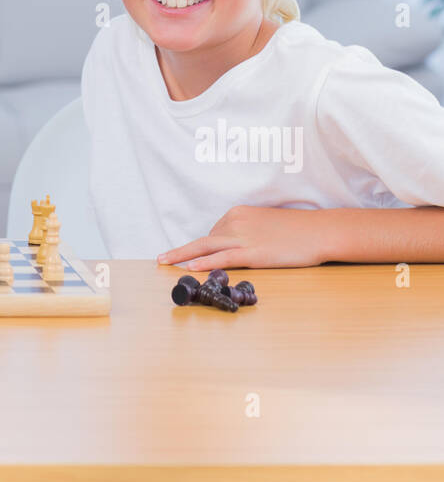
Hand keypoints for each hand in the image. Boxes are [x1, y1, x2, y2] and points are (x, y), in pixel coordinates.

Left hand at [156, 204, 329, 270]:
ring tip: (164, 263)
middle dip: (182, 251)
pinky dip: (205, 263)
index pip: (213, 232)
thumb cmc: (297, 230)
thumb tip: (238, 245)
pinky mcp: (254, 253)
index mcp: (238, 213)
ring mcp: (244, 237)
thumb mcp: (266, 224)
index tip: (186, 256)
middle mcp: (236, 221)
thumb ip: (248, 232)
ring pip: (206, 248)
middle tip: (162, 259)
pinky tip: (190, 268)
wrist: (320, 231)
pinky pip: (223, 258)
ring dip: (183, 256)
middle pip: (204, 239)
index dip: (202, 248)